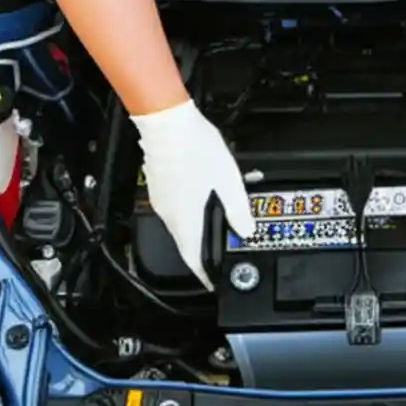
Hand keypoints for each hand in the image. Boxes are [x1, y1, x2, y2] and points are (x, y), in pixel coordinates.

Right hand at [131, 100, 255, 289]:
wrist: (167, 121)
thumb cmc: (194, 147)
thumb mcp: (229, 181)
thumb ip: (239, 210)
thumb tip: (246, 231)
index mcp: (186, 219)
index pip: (193, 259)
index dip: (204, 275)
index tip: (212, 284)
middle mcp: (169, 214)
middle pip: (188, 241)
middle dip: (205, 247)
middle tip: (223, 247)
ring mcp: (160, 200)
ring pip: (181, 223)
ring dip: (198, 225)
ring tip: (219, 217)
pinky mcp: (158, 185)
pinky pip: (175, 206)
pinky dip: (190, 209)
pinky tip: (203, 194)